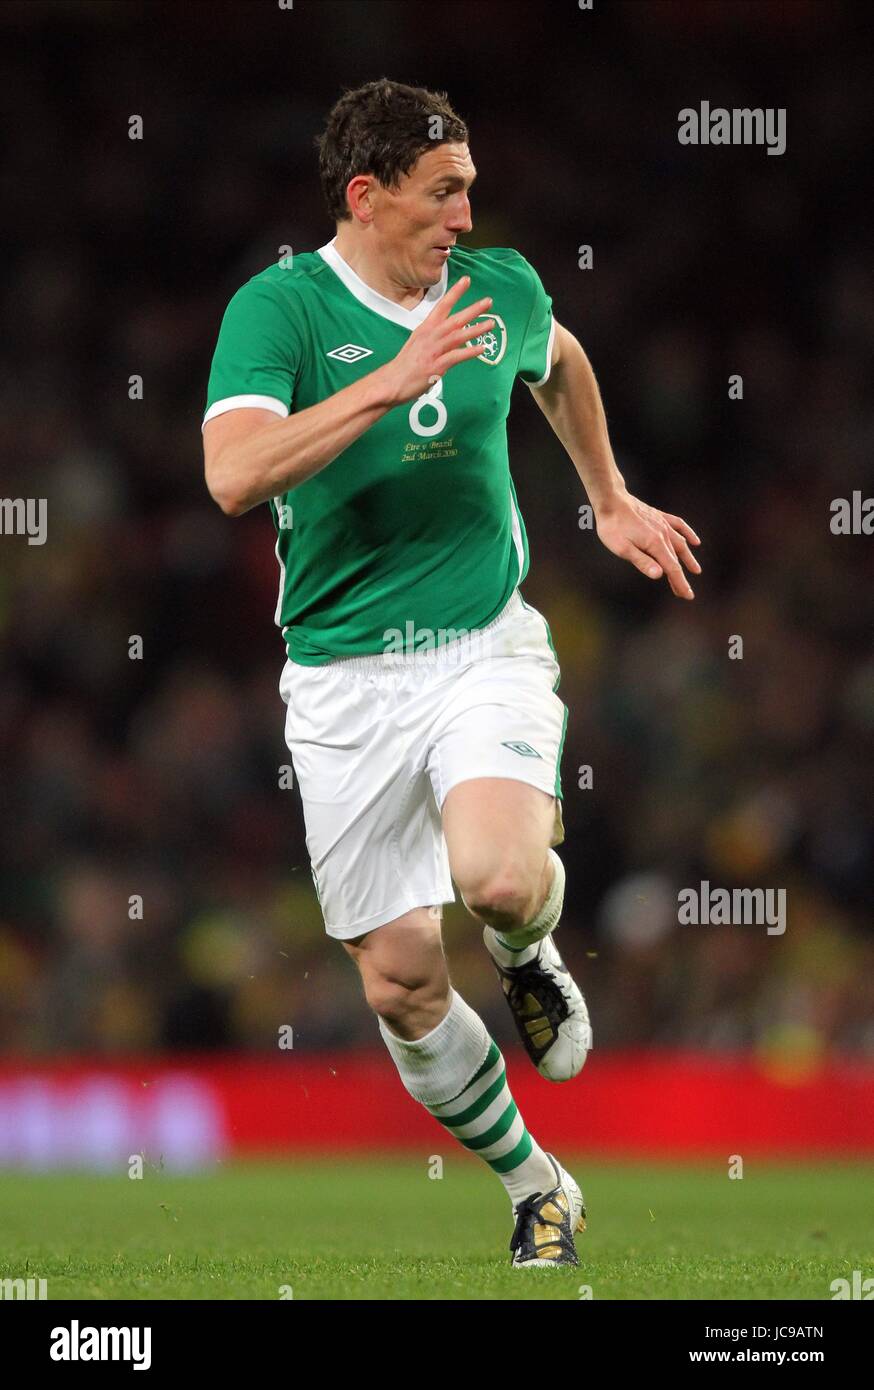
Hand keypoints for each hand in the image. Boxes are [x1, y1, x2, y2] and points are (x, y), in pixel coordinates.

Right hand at [379, 275, 493, 405]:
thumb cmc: (405, 365)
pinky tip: (481, 349)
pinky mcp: (436, 366)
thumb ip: (435, 336)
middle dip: (472, 309)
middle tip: (488, 301)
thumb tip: (450, 333)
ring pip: (458, 335)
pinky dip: (469, 352)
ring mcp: (433, 350)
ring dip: (476, 329)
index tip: (466, 280)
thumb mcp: (418, 343)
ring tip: (490, 324)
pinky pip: (456, 356)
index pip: (442, 306)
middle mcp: (430, 336)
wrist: (391, 382)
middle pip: (454, 319)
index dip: (455, 292)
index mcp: (426, 328)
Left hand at [594, 489, 701, 598]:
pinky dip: (688, 534)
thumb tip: (659, 575)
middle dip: (681, 577)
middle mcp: (663, 534)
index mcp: (655, 545)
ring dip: (688, 559)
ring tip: (696, 570)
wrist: (611, 500)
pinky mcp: (659, 517)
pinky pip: (679, 526)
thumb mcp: (622, 548)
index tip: (688, 596)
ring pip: (681, 544)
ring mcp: (663, 524)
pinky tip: (694, 541)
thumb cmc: (612, 526)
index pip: (672, 569)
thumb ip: (642, 562)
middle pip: (676, 560)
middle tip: (685, 593)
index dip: (680, 583)